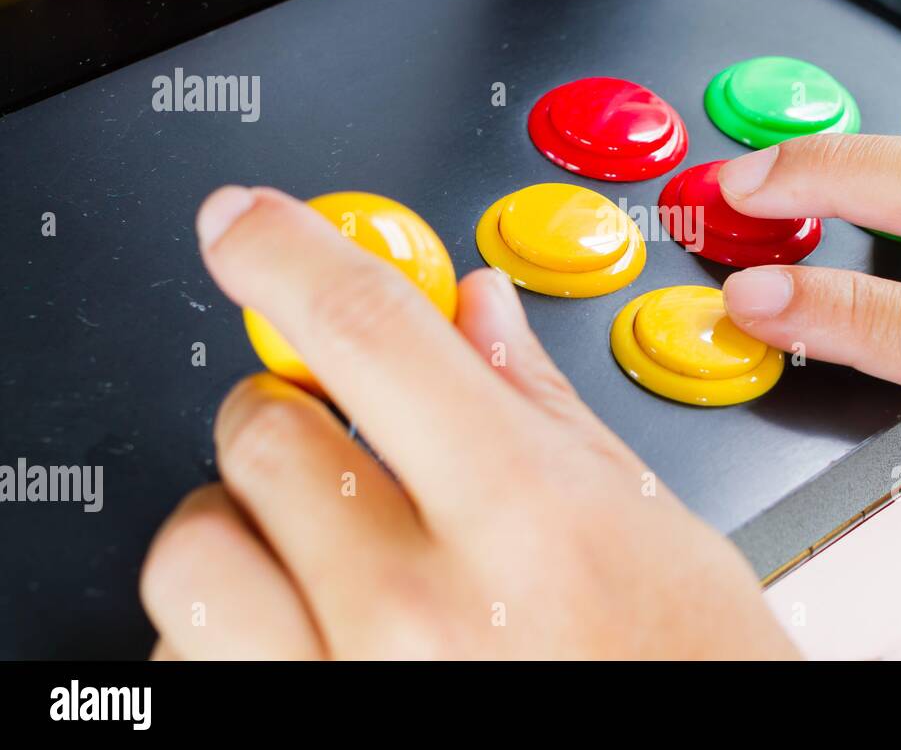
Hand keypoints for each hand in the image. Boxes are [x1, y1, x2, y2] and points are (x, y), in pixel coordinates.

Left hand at [140, 187, 796, 658]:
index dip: (290, 250)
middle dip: (293, 409)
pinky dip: (229, 627)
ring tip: (313, 543)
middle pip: (263, 435)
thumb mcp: (643, 519)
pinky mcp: (300, 739)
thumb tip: (470, 309)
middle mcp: (422, 613)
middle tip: (343, 435)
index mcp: (528, 518)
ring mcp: (351, 691)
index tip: (246, 224)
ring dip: (243, 524)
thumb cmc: (690, 669)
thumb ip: (535, 402)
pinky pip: (188, 660)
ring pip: (197, 553)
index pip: (370, 332)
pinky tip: (307, 630)